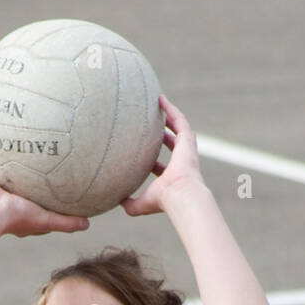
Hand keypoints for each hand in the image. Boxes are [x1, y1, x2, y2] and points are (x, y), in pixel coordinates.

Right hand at [0, 155, 88, 237]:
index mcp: (18, 212)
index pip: (32, 204)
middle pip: (15, 187)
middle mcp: (3, 201)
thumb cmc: (17, 217)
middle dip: (22, 178)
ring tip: (11, 148)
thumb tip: (88, 223)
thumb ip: (67, 222)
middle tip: (32, 166)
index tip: (51, 187)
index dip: (41, 198)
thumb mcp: (46, 220)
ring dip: (3, 165)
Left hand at [122, 94, 205, 215]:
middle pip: (171, 142)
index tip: (142, 150)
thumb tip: (116, 202)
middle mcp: (180, 161)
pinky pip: (179, 119)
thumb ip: (130, 204)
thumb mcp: (142, 204)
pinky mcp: (188, 140)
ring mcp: (185, 150)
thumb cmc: (163, 201)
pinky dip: (171, 110)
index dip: (152, 158)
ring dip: (168, 116)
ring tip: (157, 103)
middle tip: (151, 124)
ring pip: (177, 128)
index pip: (162, 165)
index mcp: (171, 175)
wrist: (179, 194)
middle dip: (162, 133)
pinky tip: (160, 99)